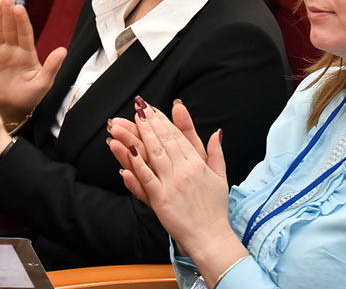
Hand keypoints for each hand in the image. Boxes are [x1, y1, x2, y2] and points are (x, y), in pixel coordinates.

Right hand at [0, 0, 66, 123]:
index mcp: (27, 52)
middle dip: (8, 13)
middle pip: (10, 28)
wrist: (12, 108)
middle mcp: (12, 49)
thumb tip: (63, 50)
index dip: (22, 20)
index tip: (19, 8)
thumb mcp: (44, 82)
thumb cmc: (30, 95)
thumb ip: (52, 66)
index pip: (24, 32)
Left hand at [109, 98, 246, 277]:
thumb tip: (216, 133)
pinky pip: (146, 179)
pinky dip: (136, 165)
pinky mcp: (161, 200)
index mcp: (197, 164)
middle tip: (137, 107)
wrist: (212, 237)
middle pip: (163, 141)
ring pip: (153, 155)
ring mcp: (172, 184)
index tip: (151, 109)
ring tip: (125, 123)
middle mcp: (184, 171)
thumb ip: (216, 153)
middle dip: (149, 122)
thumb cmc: (215, 209)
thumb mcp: (220, 177)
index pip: (177, 136)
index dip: (163, 121)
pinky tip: (126, 151)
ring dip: (137, 137)